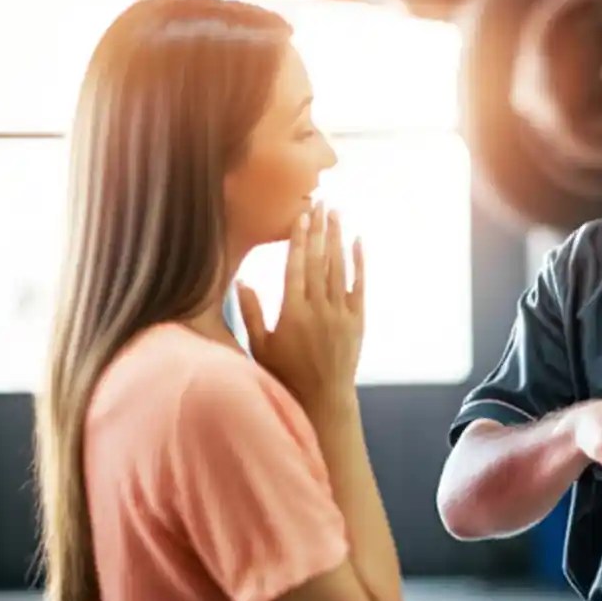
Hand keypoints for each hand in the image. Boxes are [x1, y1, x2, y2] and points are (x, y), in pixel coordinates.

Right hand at [237, 203, 365, 412]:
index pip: (296, 267)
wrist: (323, 398)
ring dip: (338, 239)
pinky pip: (359, 285)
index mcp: (293, 313)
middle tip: (321, 202)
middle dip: (320, 230)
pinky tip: (358, 242)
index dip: (299, 239)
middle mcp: (319, 309)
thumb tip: (242, 282)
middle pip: (319, 261)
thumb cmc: (285, 374)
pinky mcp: (357, 320)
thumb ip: (252, 314)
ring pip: (339, 268)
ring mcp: (341, 313)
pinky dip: (359, 263)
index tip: (301, 216)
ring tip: (336, 214)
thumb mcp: (260, 346)